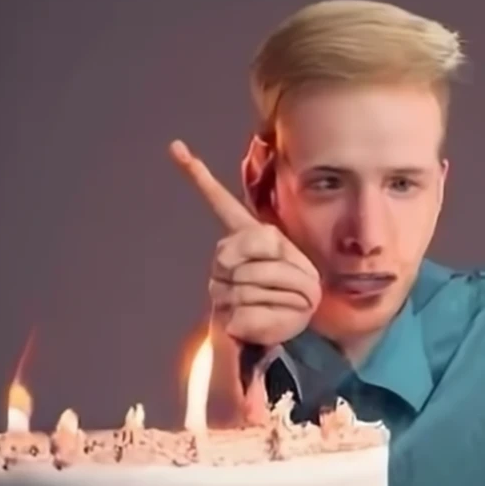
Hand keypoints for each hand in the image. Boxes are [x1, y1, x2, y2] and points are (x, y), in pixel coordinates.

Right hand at [169, 140, 321, 346]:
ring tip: (297, 308)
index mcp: (243, 240)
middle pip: (260, 254)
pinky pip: (255, 311)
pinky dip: (278, 320)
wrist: (275, 338)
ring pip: (258, 284)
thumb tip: (258, 250)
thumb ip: (280, 252)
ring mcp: (219, 288)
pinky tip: (279, 324)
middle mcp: (223, 260)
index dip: (199, 175)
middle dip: (293, 273)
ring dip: (291, 299)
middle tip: (308, 290)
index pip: (221, 203)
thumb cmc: (292, 298)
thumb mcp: (299, 268)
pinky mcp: (223, 317)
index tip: (176, 147)